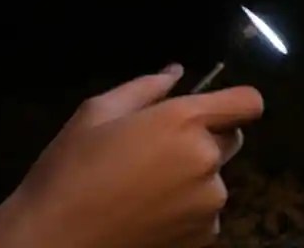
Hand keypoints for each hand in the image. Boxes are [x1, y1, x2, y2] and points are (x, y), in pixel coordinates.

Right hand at [0, 65, 263, 247]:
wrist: (55, 242)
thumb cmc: (70, 171)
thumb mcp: (97, 114)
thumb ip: (145, 88)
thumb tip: (175, 73)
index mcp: (184, 122)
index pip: (248, 102)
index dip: (235, 103)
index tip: (211, 111)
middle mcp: (207, 159)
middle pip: (231, 139)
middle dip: (205, 139)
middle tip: (159, 152)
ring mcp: (209, 202)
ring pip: (215, 178)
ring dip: (194, 177)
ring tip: (146, 188)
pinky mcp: (205, 235)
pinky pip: (206, 211)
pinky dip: (187, 210)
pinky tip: (149, 214)